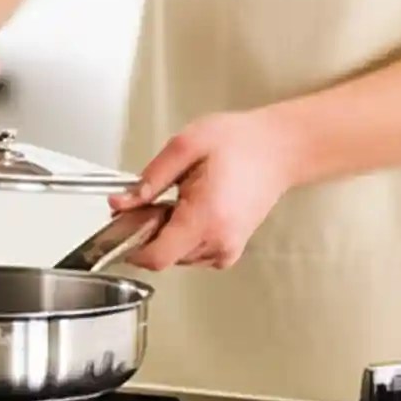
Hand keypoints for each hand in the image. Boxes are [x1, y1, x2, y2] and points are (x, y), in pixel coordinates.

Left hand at [109, 110, 299, 270]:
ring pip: (176, 258)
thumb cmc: (239, 143)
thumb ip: (150, 178)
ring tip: (180, 200)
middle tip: (154, 200)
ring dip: (166, 235)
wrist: (280, 149)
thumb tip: (120, 203)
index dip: (131, 245)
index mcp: (205, 218)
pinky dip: (183, 237)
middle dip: (148, 233)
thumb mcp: (185, 146)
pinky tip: (191, 210)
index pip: (155, 258)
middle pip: (163, 257)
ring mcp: (227, 249)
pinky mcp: (230, 250)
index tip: (124, 223)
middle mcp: (218, 241)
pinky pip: (193, 255)